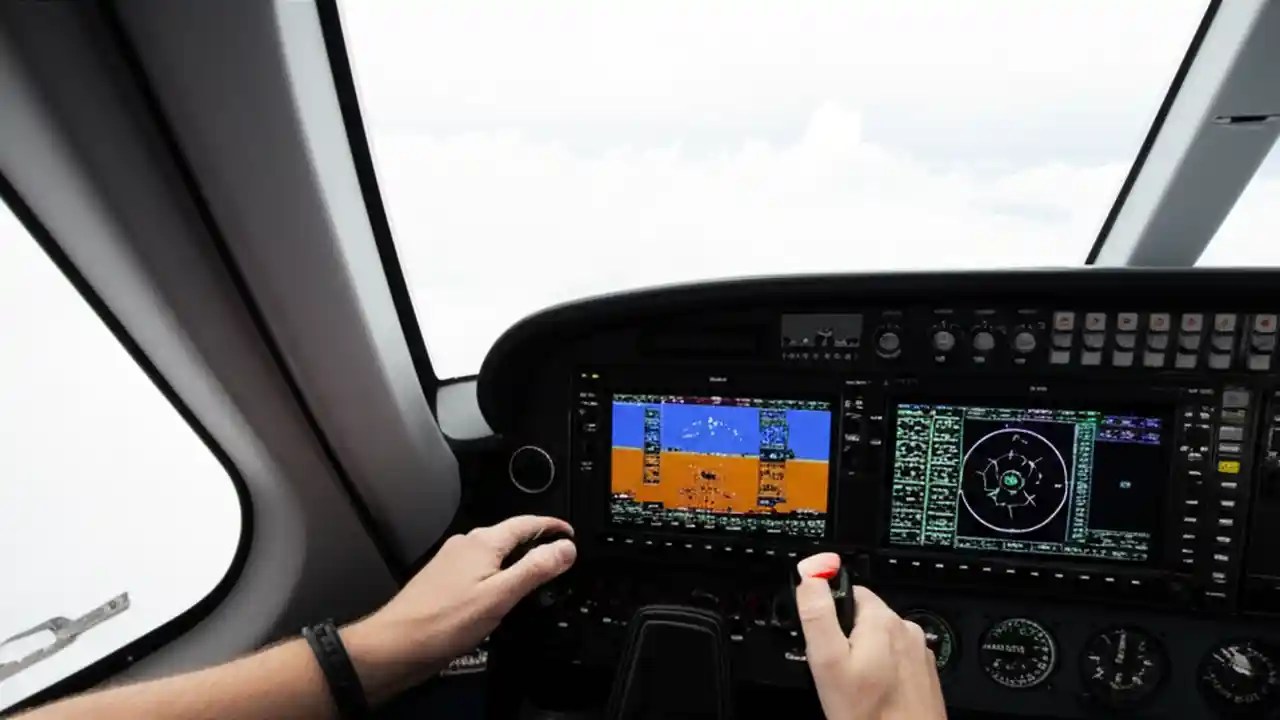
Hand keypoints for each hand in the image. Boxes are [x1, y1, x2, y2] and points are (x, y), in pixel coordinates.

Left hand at [342, 515, 576, 702]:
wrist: (397, 644)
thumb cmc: (444, 621)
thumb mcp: (500, 596)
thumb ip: (535, 569)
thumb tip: (566, 547)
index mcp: (483, 542)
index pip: (526, 523)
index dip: (551, 527)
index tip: (569, 533)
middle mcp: (465, 544)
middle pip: (509, 534)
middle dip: (535, 541)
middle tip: (557, 554)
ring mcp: (451, 561)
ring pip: (493, 551)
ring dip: (516, 557)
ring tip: (534, 572)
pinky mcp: (442, 579)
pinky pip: (479, 566)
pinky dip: (498, 571)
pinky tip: (499, 591)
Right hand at [795, 553, 945, 719]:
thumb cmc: (869, 714)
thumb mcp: (828, 661)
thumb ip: (817, 613)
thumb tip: (811, 572)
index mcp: (881, 619)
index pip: (849, 591)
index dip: (830, 615)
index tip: (825, 642)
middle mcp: (906, 630)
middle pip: (865, 617)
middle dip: (848, 637)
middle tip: (838, 670)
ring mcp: (919, 653)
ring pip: (881, 640)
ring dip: (867, 655)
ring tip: (857, 685)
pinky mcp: (925, 674)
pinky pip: (896, 660)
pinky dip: (884, 671)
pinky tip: (875, 693)